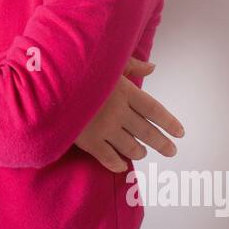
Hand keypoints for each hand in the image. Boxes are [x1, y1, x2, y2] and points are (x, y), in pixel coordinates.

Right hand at [73, 57, 185, 171]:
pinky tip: (122, 166)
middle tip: (172, 151)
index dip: (169, 123)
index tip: (180, 133)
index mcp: (125, 91)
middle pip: (147, 132)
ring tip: (143, 153)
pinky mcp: (89, 142)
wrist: (48, 85)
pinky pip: (109, 158)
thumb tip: (153, 67)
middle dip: (162, 143)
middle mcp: (119, 113)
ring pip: (130, 147)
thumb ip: (132, 66)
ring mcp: (104, 129)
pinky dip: (118, 164)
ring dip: (139, 151)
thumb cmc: (79, 69)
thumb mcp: (107, 62)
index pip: (155, 111)